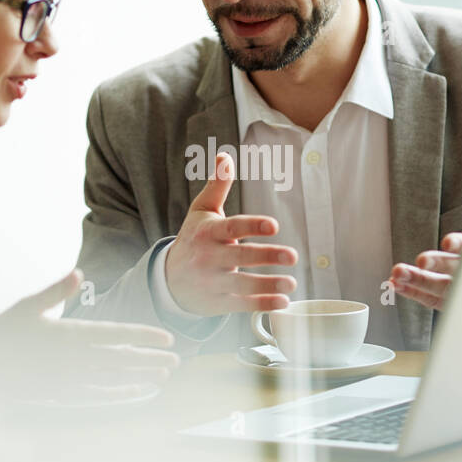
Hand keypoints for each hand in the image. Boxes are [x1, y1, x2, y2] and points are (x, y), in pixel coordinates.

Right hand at [0, 268, 178, 400]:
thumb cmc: (1, 337)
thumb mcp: (26, 307)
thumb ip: (55, 292)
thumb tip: (79, 273)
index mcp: (69, 335)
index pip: (116, 334)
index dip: (144, 336)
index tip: (167, 337)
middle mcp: (75, 361)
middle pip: (123, 360)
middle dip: (151, 359)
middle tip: (177, 359)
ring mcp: (71, 381)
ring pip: (115, 380)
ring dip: (142, 378)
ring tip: (164, 375)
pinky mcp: (64, 395)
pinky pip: (100, 396)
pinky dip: (122, 395)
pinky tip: (137, 393)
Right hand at [164, 153, 297, 316]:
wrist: (168, 279)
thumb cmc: (193, 239)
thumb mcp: (201, 211)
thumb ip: (217, 186)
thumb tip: (226, 156)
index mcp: (208, 232)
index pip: (232, 228)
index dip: (253, 226)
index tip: (274, 226)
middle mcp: (209, 257)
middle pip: (240, 257)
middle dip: (267, 256)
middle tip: (292, 256)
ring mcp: (213, 282)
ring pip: (242, 284)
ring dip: (268, 285)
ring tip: (292, 282)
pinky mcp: (218, 302)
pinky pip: (242, 304)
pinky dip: (262, 304)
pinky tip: (283, 301)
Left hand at [389, 156, 461, 309]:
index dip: (460, 244)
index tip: (447, 241)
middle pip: (455, 269)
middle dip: (437, 265)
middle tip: (420, 260)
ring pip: (439, 288)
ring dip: (417, 280)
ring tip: (397, 272)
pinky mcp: (451, 303)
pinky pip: (429, 300)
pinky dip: (412, 293)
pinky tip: (394, 284)